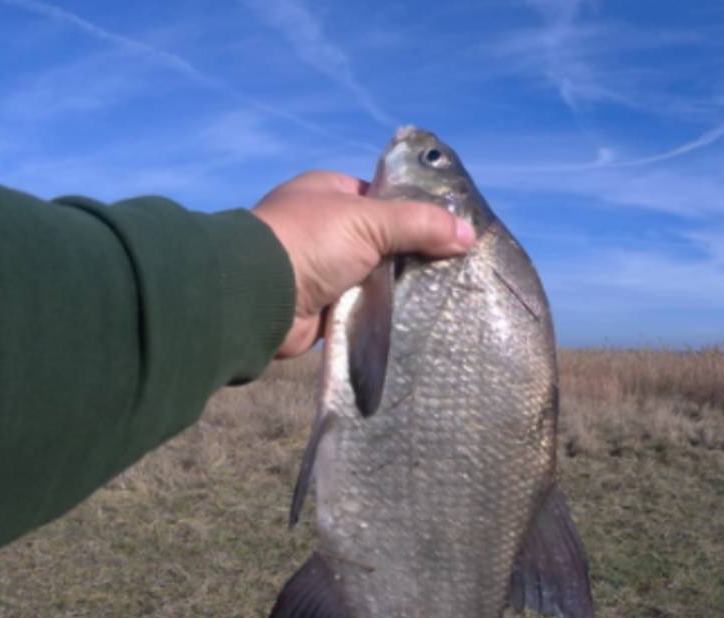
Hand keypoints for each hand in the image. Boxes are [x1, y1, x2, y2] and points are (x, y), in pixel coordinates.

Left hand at [252, 171, 474, 357]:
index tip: (450, 231)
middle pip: (382, 239)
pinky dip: (382, 312)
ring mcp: (321, 268)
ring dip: (398, 287)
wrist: (257, 298)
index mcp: (328, 193)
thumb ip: (419, 224)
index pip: (383, 197)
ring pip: (374, 276)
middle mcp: (323, 227)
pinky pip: (362, 307)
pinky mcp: (322, 306)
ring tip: (442, 296)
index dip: (415, 212)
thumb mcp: (370, 222)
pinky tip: (413, 319)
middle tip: (452, 268)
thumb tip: (467, 234)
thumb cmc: (309, 241)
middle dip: (411, 254)